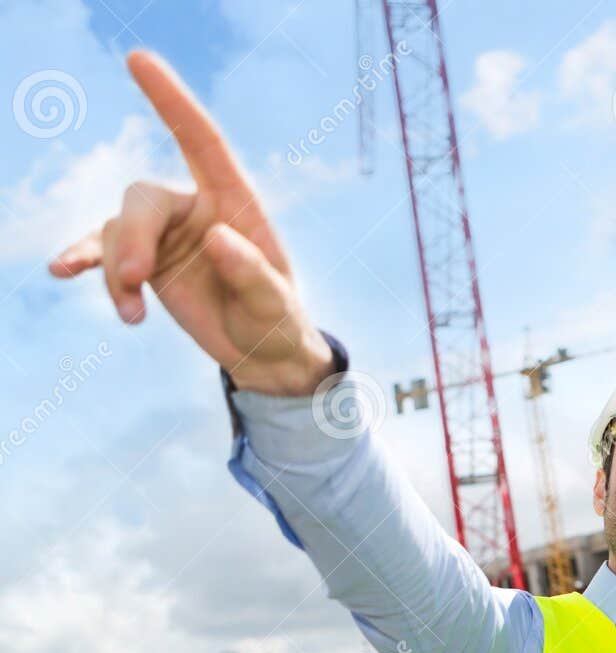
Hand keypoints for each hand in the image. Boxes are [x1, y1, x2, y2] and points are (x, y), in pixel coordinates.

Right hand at [48, 51, 332, 395]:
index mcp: (236, 204)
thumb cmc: (279, 324)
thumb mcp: (275, 305)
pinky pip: (102, 252)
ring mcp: (165, 234)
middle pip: (143, 198)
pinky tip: (63, 271)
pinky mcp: (144, 262)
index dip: (171, 101)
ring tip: (131, 314)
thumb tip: (216, 237)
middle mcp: (196, 209)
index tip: (138, 60)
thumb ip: (252, 273)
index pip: (202, 142)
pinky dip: (85, 261)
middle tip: (134, 280)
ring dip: (115, 269)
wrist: (264, 354)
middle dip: (131, 236)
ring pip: (117, 229)